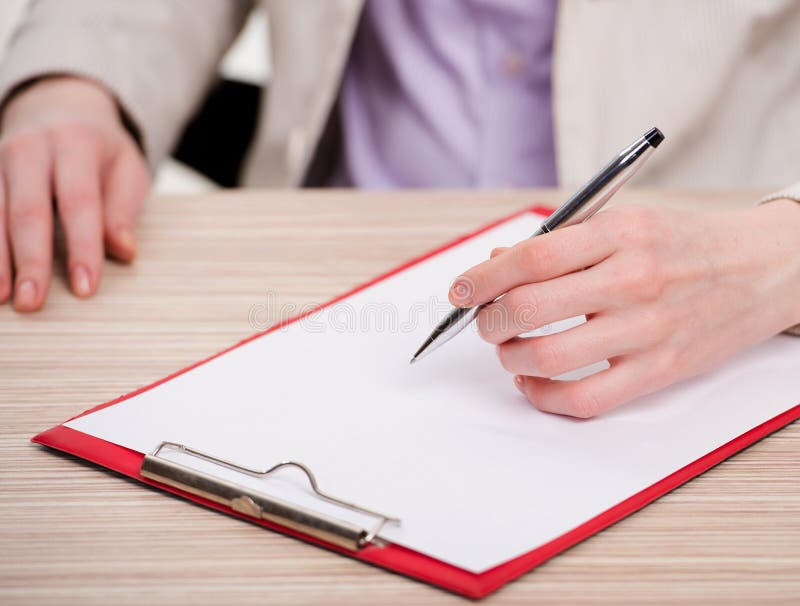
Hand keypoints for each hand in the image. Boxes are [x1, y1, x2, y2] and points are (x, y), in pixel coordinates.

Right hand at [0, 76, 149, 310]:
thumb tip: (124, 251)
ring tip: (2, 299)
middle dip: (31, 260)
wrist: (59, 108)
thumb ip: (123, 209)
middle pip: (28, 210)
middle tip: (33, 302)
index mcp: (76, 143)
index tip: (86, 288)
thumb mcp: (127, 170)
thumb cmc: (100, 150)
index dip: (82, 247)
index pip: (80, 202)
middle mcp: (30, 147)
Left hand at [450, 202, 799, 417]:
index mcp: (620, 233)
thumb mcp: (626, 223)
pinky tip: (532, 383)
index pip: (530, 257)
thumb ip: (561, 243)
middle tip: (485, 321)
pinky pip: (585, 399)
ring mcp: (647, 328)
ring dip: (510, 357)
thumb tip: (496, 262)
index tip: (461, 290)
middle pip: (528, 307)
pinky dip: (543, 396)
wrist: (761, 268)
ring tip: (508, 349)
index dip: (481, 278)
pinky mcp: (660, 370)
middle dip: (489, 319)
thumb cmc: (684, 244)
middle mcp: (632, 279)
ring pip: (548, 355)